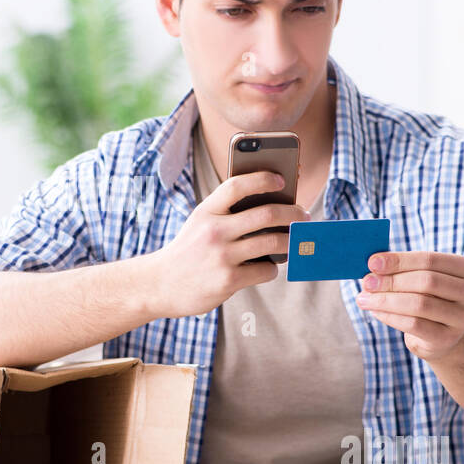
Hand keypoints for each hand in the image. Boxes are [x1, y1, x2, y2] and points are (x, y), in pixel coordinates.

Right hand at [148, 170, 307, 317]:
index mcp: (206, 211)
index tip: (281, 180)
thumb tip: (274, 207)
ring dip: (290, 241)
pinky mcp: (229, 280)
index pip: (237, 185)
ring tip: (295, 240)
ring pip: (273, 242)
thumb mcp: (200, 223)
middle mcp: (214, 230)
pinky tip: (265, 267)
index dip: (263, 179)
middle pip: (266, 213)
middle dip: (293, 213)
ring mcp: (222, 256)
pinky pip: (266, 270)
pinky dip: (272, 268)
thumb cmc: (189, 251)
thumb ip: (227, 213)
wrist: (161, 285)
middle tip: (303, 216)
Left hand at [354, 251, 463, 361]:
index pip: (431, 260)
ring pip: (420, 304)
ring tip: (364, 298)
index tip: (373, 262)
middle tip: (367, 282)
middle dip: (392, 281)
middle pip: (427, 281)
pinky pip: (414, 324)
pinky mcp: (448, 338)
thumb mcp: (422, 278)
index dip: (400, 260)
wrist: (441, 335)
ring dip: (386, 299)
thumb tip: (374, 264)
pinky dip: (390, 316)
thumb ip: (403, 268)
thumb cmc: (428, 297)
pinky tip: (375, 311)